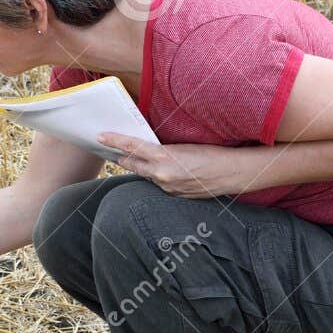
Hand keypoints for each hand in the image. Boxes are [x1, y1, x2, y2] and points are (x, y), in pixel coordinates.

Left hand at [97, 133, 238, 198]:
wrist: (231, 173)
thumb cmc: (212, 153)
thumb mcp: (184, 145)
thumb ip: (162, 150)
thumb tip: (148, 149)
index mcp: (162, 158)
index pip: (131, 147)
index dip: (114, 141)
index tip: (100, 136)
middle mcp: (161, 175)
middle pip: (132, 164)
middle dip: (123, 156)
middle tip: (112, 149)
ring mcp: (167, 188)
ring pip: (146, 175)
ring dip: (142, 167)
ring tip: (138, 158)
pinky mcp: (174, 196)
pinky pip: (159, 185)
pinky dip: (158, 177)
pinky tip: (165, 171)